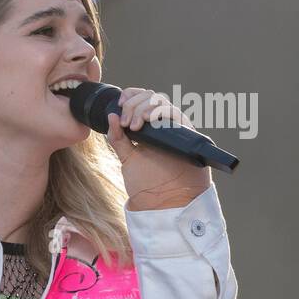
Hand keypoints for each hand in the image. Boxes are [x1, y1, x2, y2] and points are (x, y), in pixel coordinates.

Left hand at [105, 86, 210, 210]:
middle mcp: (163, 126)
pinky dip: (161, 112)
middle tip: (126, 122)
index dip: (132, 95)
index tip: (120, 103)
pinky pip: (177, 115)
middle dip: (135, 104)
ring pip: (164, 103)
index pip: (143, 100)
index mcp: (149, 128)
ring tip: (135, 124)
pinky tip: (149, 120)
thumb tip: (110, 116)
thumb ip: (118, 139)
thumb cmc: (148, 183)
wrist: (165, 203)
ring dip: (145, 107)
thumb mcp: (126, 158)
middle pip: (152, 98)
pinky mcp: (188, 135)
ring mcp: (176, 129)